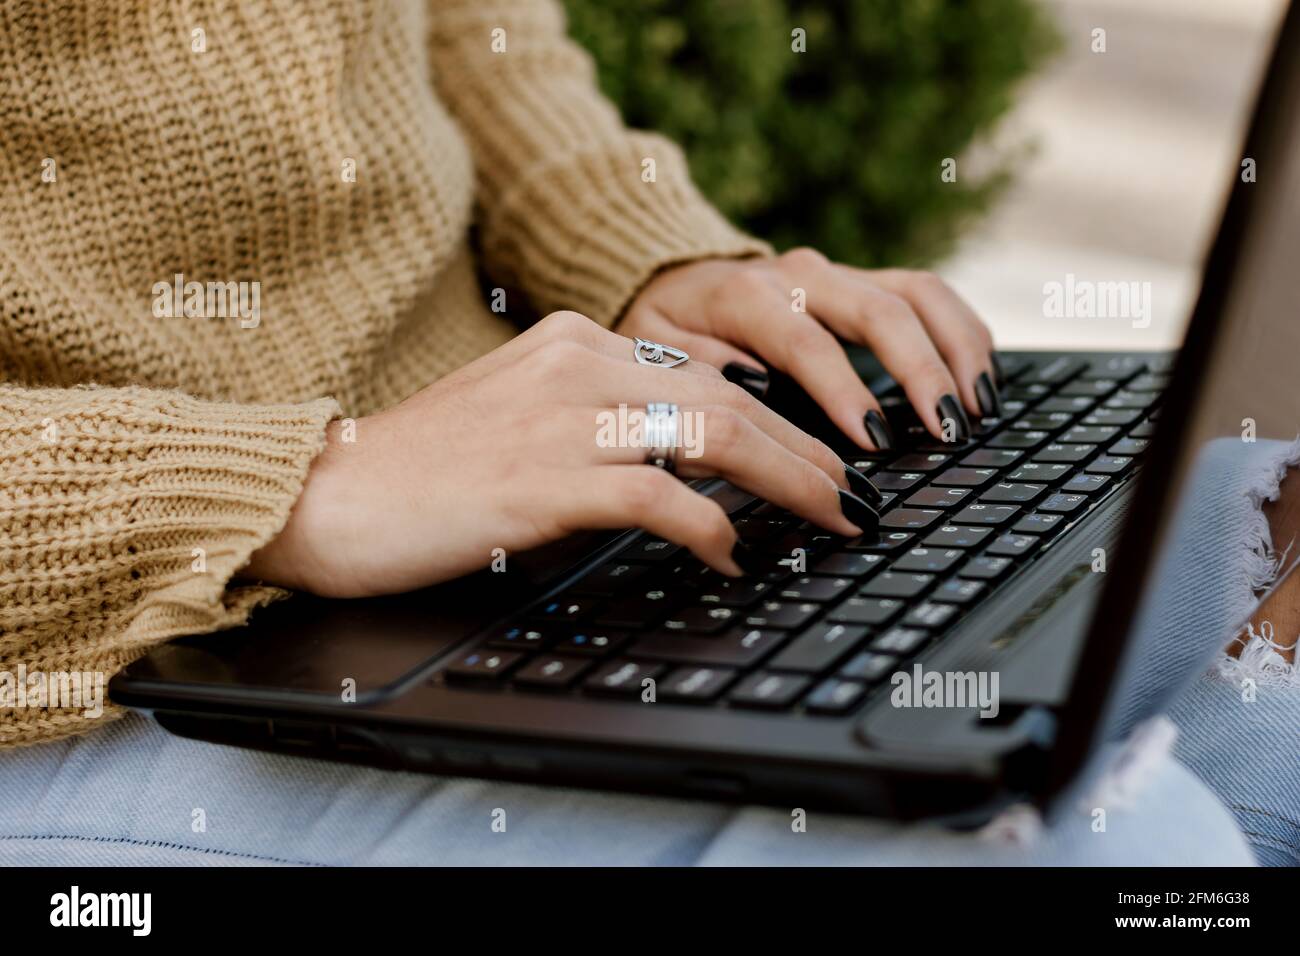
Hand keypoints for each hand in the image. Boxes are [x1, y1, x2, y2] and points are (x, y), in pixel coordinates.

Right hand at [244, 311, 880, 597]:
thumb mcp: (522, 420)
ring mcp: (563, 416)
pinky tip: (732, 558)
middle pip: (732, 398)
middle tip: (858, 496)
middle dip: (810, 451)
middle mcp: (579, 362)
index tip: (822, 457)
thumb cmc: (425, 471)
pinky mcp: (544, 478)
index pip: (708, 374)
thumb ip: (601, 420)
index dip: (781, 418)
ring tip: (834, 519)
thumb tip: (686, 460)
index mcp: (576, 341)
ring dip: (792, 481)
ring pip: (717, 434)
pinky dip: (711, 529)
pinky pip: (658, 495)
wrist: (329, 494)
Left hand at [618, 249, 1001, 449]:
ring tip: (981, 407)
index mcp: (747, 295)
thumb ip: (699, 371)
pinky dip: (963, 332)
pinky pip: (928, 295)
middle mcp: (801, 275)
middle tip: (950, 429)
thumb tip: (753, 388)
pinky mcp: (863, 282)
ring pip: (919, 293)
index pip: (807, 343)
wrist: (670, 280)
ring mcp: (838, 275)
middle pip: (881, 310)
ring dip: (958, 348)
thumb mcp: (657, 355)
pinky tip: (982, 377)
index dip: (845, 392)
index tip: (876, 441)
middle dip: (923, 371)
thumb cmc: (666, 333)